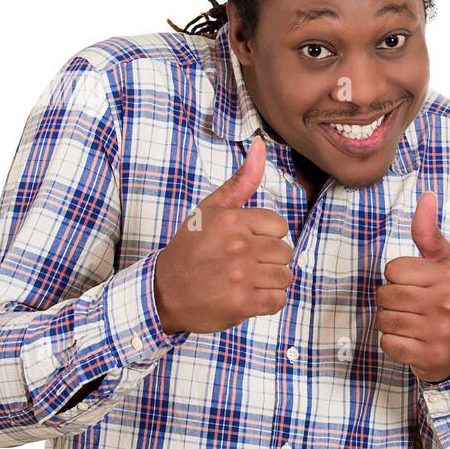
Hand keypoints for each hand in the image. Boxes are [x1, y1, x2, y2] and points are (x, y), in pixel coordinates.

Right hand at [153, 137, 292, 333]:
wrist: (164, 291)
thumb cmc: (190, 248)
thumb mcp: (210, 209)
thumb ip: (241, 181)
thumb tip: (262, 145)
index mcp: (232, 220)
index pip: (279, 226)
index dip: (267, 237)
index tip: (247, 243)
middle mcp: (238, 246)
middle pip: (285, 252)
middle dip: (269, 260)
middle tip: (245, 264)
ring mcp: (241, 276)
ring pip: (284, 277)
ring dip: (269, 281)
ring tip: (246, 280)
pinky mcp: (242, 303)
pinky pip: (279, 300)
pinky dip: (268, 301)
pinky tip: (248, 296)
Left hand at [375, 191, 449, 382]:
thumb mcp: (445, 263)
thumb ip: (429, 232)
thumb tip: (426, 195)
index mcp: (448, 277)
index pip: (392, 269)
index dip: (397, 278)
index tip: (415, 286)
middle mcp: (446, 304)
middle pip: (385, 295)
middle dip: (391, 301)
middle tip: (411, 307)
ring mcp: (438, 332)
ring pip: (384, 320)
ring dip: (391, 323)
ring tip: (412, 323)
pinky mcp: (428, 357)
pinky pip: (388, 344)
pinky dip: (393, 343)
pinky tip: (412, 341)